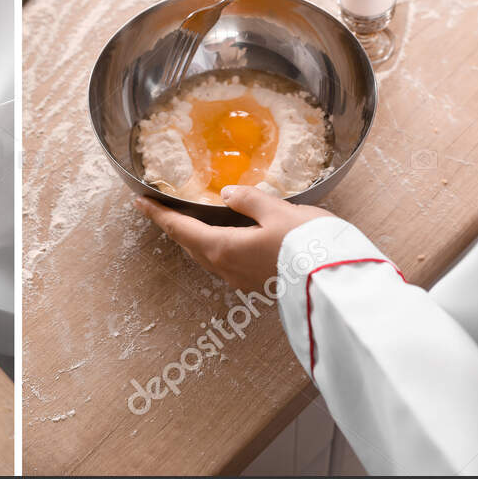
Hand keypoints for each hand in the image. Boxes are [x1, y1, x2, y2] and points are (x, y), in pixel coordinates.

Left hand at [133, 185, 331, 293]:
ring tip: (188, 221)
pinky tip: (225, 238)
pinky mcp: (259, 284)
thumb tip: (226, 194)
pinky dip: (215, 246)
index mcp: (222, 248)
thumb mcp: (278, 211)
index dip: (158, 214)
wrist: (338, 282)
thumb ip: (249, 200)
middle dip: (173, 226)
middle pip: (189, 244)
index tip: (139, 202)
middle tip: (160, 209)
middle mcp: (226, 268)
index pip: (179, 228)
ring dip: (193, 238)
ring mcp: (242, 279)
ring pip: (207, 256)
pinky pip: (226, 262)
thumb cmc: (309, 244)